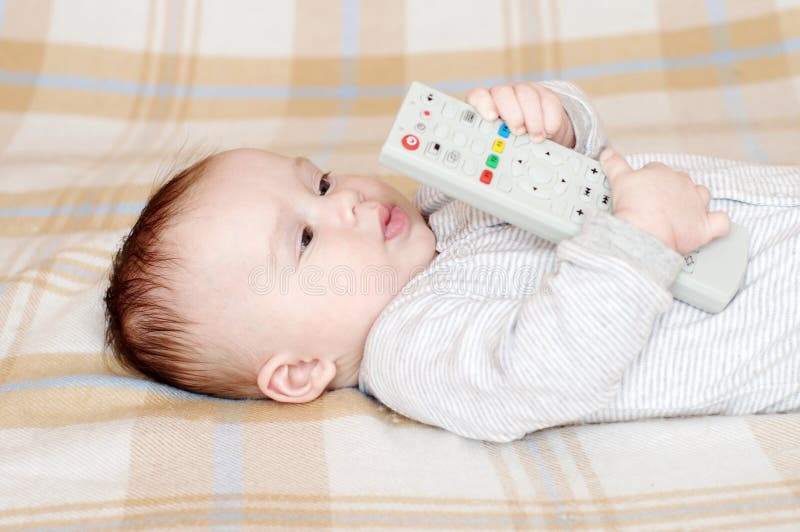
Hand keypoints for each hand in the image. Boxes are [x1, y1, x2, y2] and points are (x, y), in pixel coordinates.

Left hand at [466, 82, 575, 147]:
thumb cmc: (511, 141)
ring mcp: (523, 92)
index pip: (478, 95)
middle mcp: (502, 95)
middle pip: (503, 93)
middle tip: (518, 132)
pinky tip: (548, 132)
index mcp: (485, 105)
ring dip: (532, 119)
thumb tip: (489, 161)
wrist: (538, 134)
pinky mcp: (545, 95)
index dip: (483, 104)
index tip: (491, 117)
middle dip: (511, 113)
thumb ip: (492, 145)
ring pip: (526, 94)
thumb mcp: (499, 144)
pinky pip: (548, 101)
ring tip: (535, 138)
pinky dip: (549, 119)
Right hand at [600, 149, 730, 254]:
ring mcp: (696, 204)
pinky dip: (717, 223)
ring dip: (695, 201)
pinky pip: (720, 222)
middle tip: (655, 205)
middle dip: (671, 190)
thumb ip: (615, 165)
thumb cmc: (633, 207)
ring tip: (682, 213)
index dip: (648, 182)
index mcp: (662, 173)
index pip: (657, 171)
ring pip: (702, 195)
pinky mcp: (705, 226)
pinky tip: (709, 225)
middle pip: (680, 181)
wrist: (644, 233)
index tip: (640, 192)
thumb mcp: (619, 181)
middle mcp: (682, 184)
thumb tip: (607, 153)